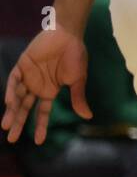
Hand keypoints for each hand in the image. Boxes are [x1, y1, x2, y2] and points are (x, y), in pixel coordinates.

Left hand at [3, 28, 90, 143]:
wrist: (68, 34)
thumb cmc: (76, 56)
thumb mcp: (78, 80)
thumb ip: (78, 98)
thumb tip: (88, 117)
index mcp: (50, 91)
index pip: (42, 112)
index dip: (40, 126)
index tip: (39, 142)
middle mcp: (37, 86)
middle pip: (25, 108)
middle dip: (17, 123)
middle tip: (10, 139)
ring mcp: (28, 76)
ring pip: (17, 97)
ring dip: (11, 111)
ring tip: (5, 125)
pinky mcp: (22, 65)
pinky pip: (14, 80)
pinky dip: (11, 91)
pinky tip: (9, 102)